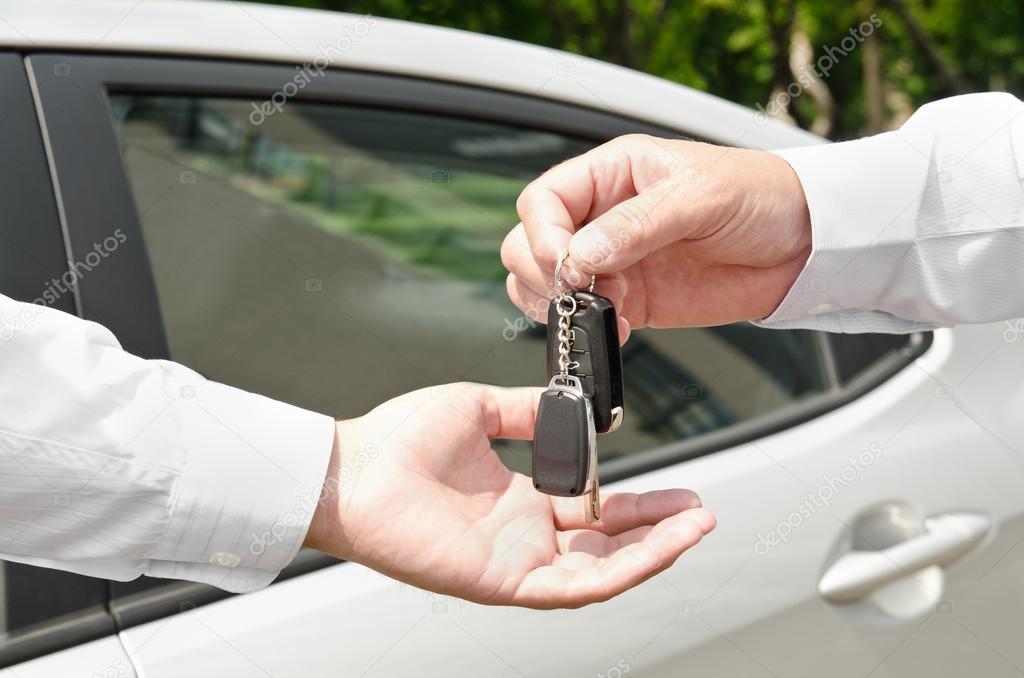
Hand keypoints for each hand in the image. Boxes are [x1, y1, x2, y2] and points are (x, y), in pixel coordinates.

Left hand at [304, 383, 713, 608]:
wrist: (352, 468)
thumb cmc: (396, 441)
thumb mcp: (479, 408)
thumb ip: (528, 411)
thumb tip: (570, 406)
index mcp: (519, 500)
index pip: (594, 512)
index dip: (639, 505)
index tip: (676, 489)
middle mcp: (523, 537)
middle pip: (608, 546)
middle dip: (659, 532)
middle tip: (700, 513)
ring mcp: (516, 564)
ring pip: (600, 571)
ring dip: (653, 553)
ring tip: (696, 528)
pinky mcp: (503, 582)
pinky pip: (573, 587)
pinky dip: (620, 571)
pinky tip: (656, 550)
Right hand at [502, 134, 811, 329]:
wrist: (802, 245)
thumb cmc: (760, 196)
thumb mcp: (701, 196)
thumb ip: (638, 223)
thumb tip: (583, 252)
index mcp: (611, 173)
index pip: (543, 200)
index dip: (544, 234)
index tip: (568, 264)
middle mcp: (602, 215)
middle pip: (529, 243)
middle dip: (545, 272)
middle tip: (584, 289)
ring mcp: (612, 261)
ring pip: (543, 283)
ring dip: (559, 303)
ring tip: (607, 308)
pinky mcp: (629, 300)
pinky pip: (582, 316)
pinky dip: (585, 328)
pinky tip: (618, 326)